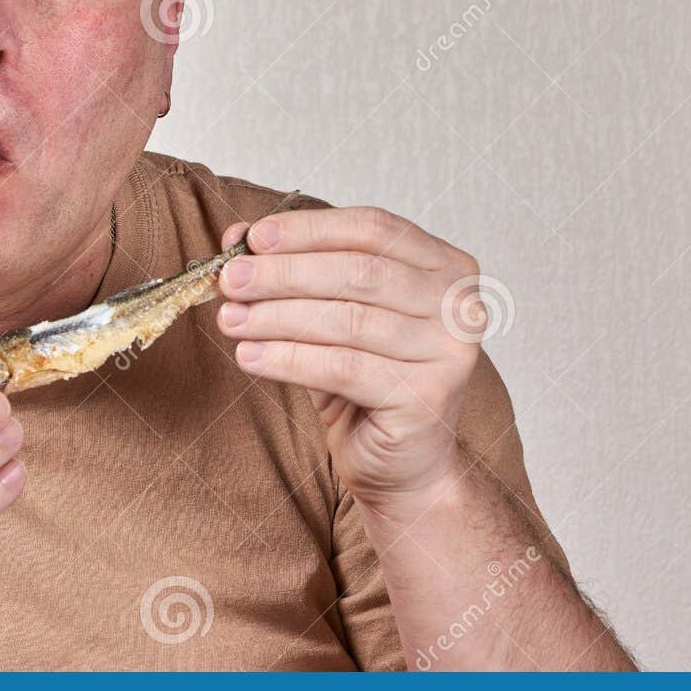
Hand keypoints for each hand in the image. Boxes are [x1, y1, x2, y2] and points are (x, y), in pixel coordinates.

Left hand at [216, 205, 488, 508]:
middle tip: (230, 280)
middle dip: (284, 273)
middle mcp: (459, 305)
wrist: (399, 463)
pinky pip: (342, 368)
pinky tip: (250, 355)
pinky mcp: (426, 398)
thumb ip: (296, 268)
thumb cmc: (366, 378)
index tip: (253, 238)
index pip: (372, 228)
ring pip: (347, 319)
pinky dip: (288, 359)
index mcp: (446, 266)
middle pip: (358, 272)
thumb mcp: (329, 313)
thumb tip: (239, 236)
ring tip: (230, 319)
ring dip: (277, 316)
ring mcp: (449, 352)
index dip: (309, 230)